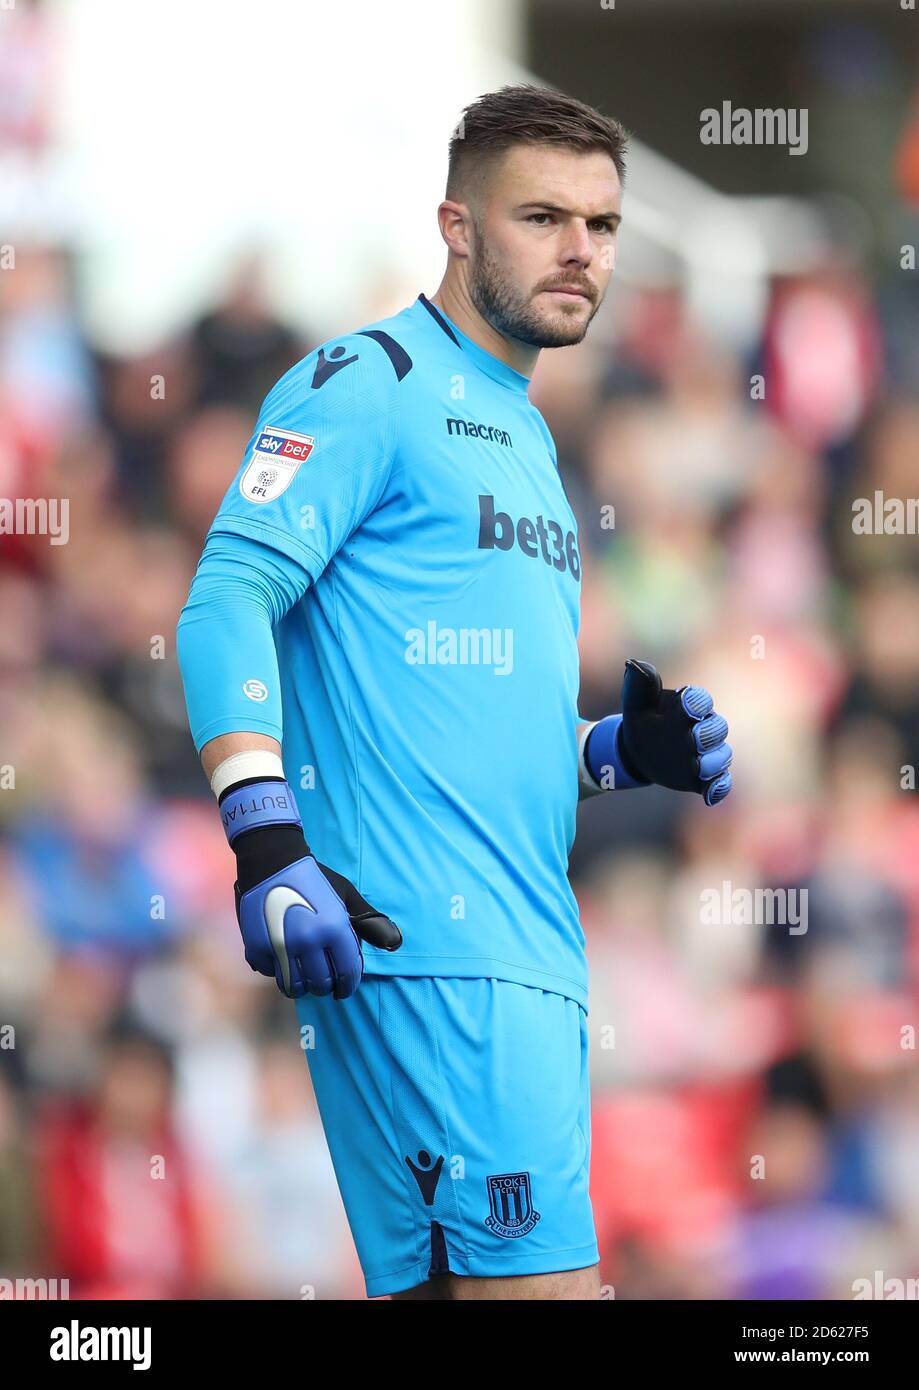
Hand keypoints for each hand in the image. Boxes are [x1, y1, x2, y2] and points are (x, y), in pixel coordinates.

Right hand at [235, 852, 401, 998]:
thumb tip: (394, 943)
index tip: (344, 989)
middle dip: (325, 986)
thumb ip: (368, 921)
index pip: (347, 973)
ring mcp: (280, 946)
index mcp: (334, 929)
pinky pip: (270, 973)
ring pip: (294, 986)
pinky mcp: (257, 947)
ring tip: (304, 979)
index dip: (348, 986)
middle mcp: (308, 942)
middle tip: (324, 981)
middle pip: (320, 984)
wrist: (272, 860)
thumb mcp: (346, 895)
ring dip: (302, 986)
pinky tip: (283, 961)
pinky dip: (278, 971)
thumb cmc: (314, 879)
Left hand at [619, 658, 732, 805]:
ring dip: (713, 762)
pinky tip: (709, 796)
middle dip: (708, 734)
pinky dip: (718, 788)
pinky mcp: (704, 777)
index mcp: (689, 705)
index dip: (696, 702)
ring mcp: (706, 753)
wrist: (639, 748)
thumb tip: (635, 666)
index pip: (699, 700)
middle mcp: (703, 727)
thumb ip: (640, 685)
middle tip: (695, 739)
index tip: (688, 704)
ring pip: (721, 756)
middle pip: (716, 728)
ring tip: (700, 767)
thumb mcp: (636, 702)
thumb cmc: (641, 719)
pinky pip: (720, 783)